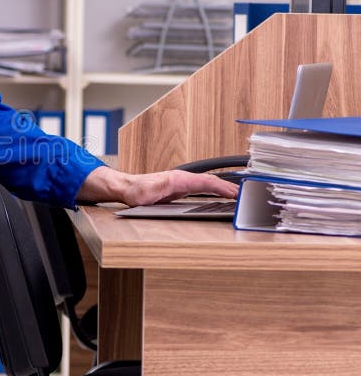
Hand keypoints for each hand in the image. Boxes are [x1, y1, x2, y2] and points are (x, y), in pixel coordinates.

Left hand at [77, 165, 238, 206]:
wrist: (127, 188)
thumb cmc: (136, 191)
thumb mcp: (146, 192)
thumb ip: (159, 188)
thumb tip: (172, 184)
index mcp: (179, 179)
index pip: (207, 182)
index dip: (224, 188)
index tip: (238, 194)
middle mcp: (183, 178)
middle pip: (212, 182)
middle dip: (230, 187)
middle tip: (247, 195)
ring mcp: (183, 183)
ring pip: (209, 184)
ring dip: (225, 189)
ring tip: (240, 196)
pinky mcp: (182, 188)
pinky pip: (204, 188)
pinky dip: (216, 191)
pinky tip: (222, 197)